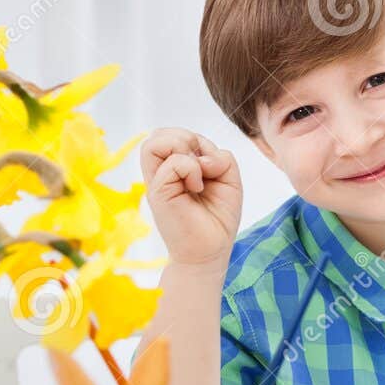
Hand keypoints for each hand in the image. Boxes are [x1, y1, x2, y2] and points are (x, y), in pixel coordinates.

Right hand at [139, 128, 242, 268]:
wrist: (210, 251)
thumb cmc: (218, 218)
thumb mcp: (229, 180)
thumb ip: (221, 158)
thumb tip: (203, 156)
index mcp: (176, 168)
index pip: (175, 134)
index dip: (197, 140)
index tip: (212, 163)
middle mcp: (163, 172)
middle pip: (160, 133)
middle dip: (188, 138)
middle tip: (204, 165)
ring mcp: (158, 181)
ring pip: (155, 141)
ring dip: (184, 149)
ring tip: (199, 174)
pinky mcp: (158, 192)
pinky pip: (172, 163)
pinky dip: (191, 169)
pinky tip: (197, 188)